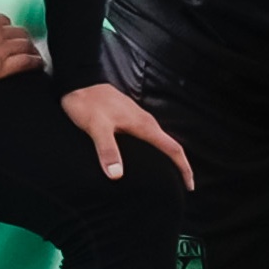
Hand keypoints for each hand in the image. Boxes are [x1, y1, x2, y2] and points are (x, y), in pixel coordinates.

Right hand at [0, 0, 40, 89]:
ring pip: (25, 45)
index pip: (1, 21)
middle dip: (22, 39)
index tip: (6, 36)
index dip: (5, 29)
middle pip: (17, 32)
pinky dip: (35, 63)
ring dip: (31, 50)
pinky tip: (39, 66)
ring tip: (34, 56)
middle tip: (24, 47)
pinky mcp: (0, 68)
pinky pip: (26, 62)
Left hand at [60, 82, 193, 187]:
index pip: (172, 148)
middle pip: (170, 146)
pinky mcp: (128, 118)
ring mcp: (137, 118)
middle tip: (182, 186)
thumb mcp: (96, 127)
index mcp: (143, 125)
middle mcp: (145, 121)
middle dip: (179, 166)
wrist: (79, 81)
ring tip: (168, 176)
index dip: (183, 168)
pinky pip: (148, 137)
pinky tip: (145, 158)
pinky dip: (154, 150)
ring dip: (167, 158)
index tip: (189, 186)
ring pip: (159, 141)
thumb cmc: (87, 103)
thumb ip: (107, 149)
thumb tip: (116, 175)